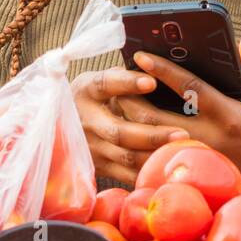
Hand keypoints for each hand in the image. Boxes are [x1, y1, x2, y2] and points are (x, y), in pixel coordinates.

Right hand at [71, 68, 190, 184]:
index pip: (106, 84)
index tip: (152, 82)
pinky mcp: (98, 166)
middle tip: (182, 133)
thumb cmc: (92, 97)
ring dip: (155, 155)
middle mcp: (85, 120)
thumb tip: (151, 66)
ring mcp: (91, 146)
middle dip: (153, 135)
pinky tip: (168, 167)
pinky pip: (126, 173)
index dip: (127, 83)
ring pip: (126, 156)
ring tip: (180, 152)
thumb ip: (120, 77)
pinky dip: (148, 172)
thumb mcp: (98, 81)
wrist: (58, 125)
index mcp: (87, 91)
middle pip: (119, 132)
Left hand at [118, 35, 240, 196]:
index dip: (161, 70)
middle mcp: (209, 139)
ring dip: (131, 123)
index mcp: (230, 116)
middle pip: (156, 118)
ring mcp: (198, 161)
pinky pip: (158, 162)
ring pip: (150, 143)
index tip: (140, 55)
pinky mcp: (194, 176)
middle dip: (131, 98)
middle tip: (116, 82)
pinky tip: (130, 135)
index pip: (188, 87)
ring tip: (117, 104)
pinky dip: (140, 148)